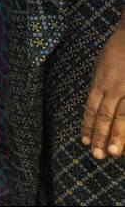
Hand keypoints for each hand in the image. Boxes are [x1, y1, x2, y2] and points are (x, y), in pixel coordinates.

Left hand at [81, 26, 124, 159]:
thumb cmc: (117, 50)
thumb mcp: (102, 66)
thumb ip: (100, 85)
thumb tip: (97, 104)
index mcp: (100, 82)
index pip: (91, 109)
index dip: (88, 126)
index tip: (85, 141)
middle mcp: (112, 88)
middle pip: (104, 116)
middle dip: (100, 136)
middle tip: (97, 155)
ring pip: (121, 117)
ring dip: (116, 136)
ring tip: (113, 153)